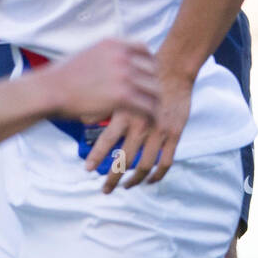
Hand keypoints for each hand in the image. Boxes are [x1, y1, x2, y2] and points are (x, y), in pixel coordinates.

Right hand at [48, 38, 158, 125]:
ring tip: (155, 112)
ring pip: (153, 89)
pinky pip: (147, 106)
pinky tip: (149, 122)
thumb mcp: (87, 54)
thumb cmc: (61, 77)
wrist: (48, 91)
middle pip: (152, 69)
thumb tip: (113, 61)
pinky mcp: (123, 96)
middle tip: (153, 97)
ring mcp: (124, 75)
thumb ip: (106, 56)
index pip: (144, 49)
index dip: (149, 63)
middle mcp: (122, 56)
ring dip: (154, 101)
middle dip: (153, 83)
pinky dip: (150, 115)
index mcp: (113, 44)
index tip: (148, 76)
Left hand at [86, 69, 193, 192]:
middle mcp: (141, 124)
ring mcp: (159, 131)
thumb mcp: (120, 87)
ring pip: (145, 166)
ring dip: (134, 181)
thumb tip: (83, 120)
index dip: (96, 158)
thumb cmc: (142, 76)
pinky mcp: (174, 134)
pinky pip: (166, 162)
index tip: (87, 170)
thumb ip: (103, 106)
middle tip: (104, 189)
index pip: (106, 141)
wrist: (173, 68)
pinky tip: (149, 180)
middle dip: (112, 178)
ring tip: (126, 186)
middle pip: (124, 161)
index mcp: (125, 112)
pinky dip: (157, 175)